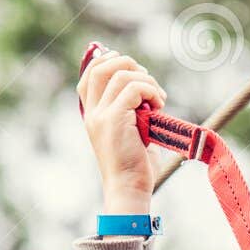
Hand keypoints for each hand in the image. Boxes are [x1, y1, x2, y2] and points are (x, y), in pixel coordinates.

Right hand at [77, 49, 168, 208]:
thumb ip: (132, 109)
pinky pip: (134, 89)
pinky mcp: (115, 119)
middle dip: (128, 64)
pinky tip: (159, 107)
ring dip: (146, 81)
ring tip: (158, 99)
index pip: (90, 74)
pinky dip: (151, 91)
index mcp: (92, 114)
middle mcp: (92, 112)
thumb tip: (145, 87)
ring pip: (121, 75)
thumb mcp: (131, 132)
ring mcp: (101, 115)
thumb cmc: (135, 165)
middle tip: (148, 81)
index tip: (132, 67)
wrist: (130, 188)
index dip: (108, 60)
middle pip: (101, 67)